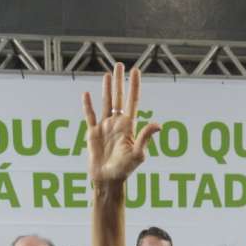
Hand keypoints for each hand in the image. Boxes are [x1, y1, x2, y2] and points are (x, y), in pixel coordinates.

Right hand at [83, 64, 159, 187]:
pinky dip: (88, 105)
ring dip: (106, 88)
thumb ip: (146, 137)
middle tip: (120, 65)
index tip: (135, 70)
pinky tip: (86, 94)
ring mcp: (105, 127)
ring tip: (108, 74)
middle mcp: (117, 124)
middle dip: (120, 82)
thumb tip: (158, 124)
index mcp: (129, 126)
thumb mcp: (138, 154)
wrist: (108, 180)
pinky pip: (90, 116)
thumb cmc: (125, 169)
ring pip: (105, 103)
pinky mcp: (93, 133)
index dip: (134, 86)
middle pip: (119, 98)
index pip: (132, 101)